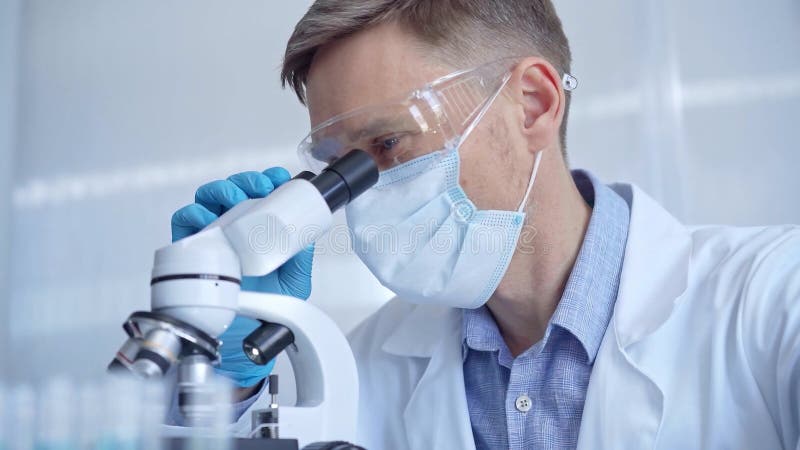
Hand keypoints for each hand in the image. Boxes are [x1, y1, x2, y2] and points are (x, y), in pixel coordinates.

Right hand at [171, 167, 313, 387]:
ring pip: (209, 201)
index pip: (262, 197)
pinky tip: (207, 216)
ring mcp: (213, 239)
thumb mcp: (294, 280)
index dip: (268, 181)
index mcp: (261, 231)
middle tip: (259, 188)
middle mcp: (235, 231)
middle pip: (235, 192)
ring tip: (234, 196)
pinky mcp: (191, 252)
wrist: (245, 340)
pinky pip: (184, 224)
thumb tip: (305, 236)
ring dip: (220, 190)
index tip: (278, 179)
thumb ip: (301, 258)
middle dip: (246, 181)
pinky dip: (192, 213)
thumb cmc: (268, 310)